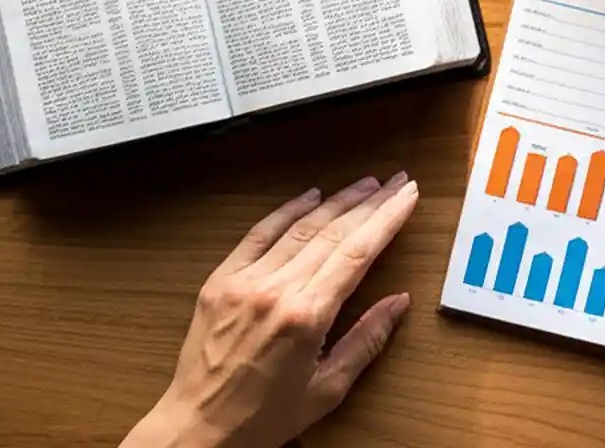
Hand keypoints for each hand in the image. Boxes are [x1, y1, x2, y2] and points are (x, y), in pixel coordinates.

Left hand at [122, 173, 418, 447]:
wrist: (198, 427)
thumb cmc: (263, 418)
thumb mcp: (328, 389)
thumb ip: (367, 340)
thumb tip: (398, 302)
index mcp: (306, 317)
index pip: (357, 252)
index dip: (386, 220)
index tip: (406, 197)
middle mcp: (275, 290)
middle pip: (333, 232)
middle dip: (369, 203)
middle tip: (395, 182)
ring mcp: (244, 281)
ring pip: (299, 227)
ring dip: (336, 201)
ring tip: (364, 185)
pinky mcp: (220, 280)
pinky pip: (257, 234)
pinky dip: (285, 211)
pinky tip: (309, 196)